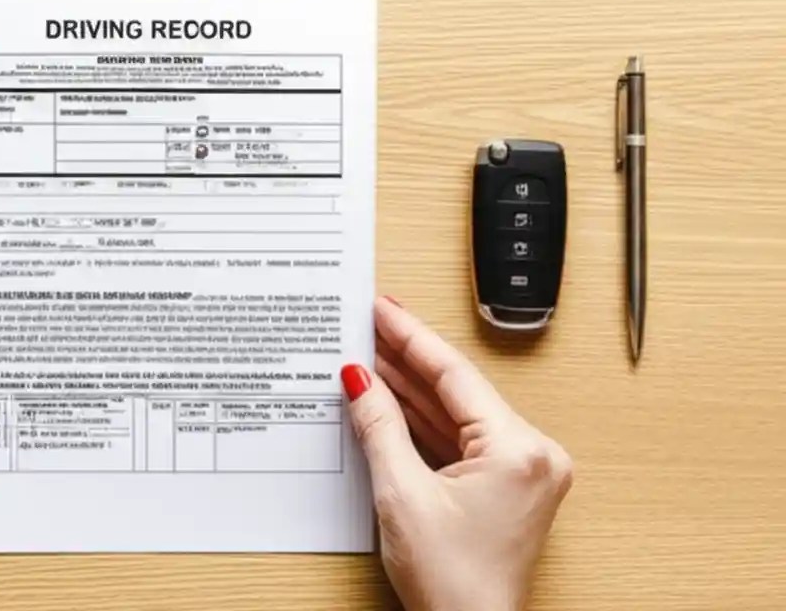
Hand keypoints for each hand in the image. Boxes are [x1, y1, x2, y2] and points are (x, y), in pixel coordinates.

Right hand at [344, 297, 573, 610]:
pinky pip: (460, 439)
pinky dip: (423, 422)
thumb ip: (379, 427)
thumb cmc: (453, 585)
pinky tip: (390, 399)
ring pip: (456, 413)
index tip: (382, 308)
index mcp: (519, 449)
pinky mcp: (506, 485)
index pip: (454, 374)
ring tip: (370, 355)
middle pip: (457, 389)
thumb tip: (360, 380)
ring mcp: (522, 470)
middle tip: (369, 325)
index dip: (410, 336)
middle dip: (407, 359)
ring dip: (412, 389)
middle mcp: (532, 454)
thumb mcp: (402, 494)